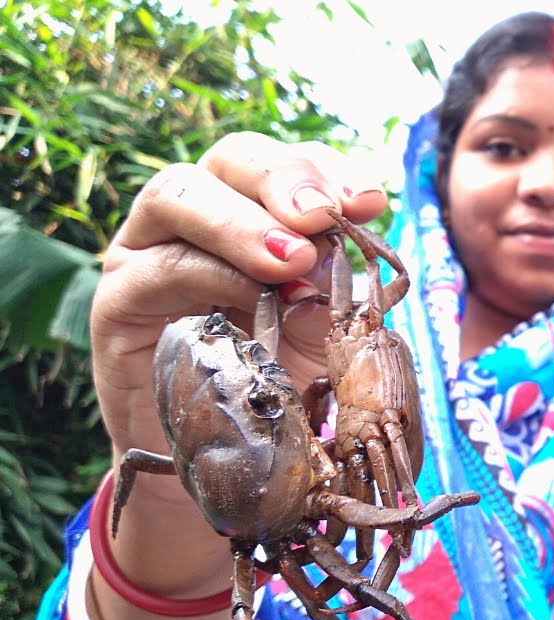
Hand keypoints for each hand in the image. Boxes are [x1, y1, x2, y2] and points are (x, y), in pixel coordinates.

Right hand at [91, 132, 388, 467]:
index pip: (287, 162)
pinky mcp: (118, 300)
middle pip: (231, 159)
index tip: (369, 201)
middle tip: (322, 214)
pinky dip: (212, 272)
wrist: (229, 461)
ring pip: (179, 194)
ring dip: (242, 221)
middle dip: (283, 178)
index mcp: (256, 211)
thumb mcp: (327, 329)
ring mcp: (149, 250)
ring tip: (292, 258)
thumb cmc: (281, 383)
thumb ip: (338, 286)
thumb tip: (346, 246)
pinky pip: (159, 266)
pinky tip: (255, 295)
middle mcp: (198, 217)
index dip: (325, 169)